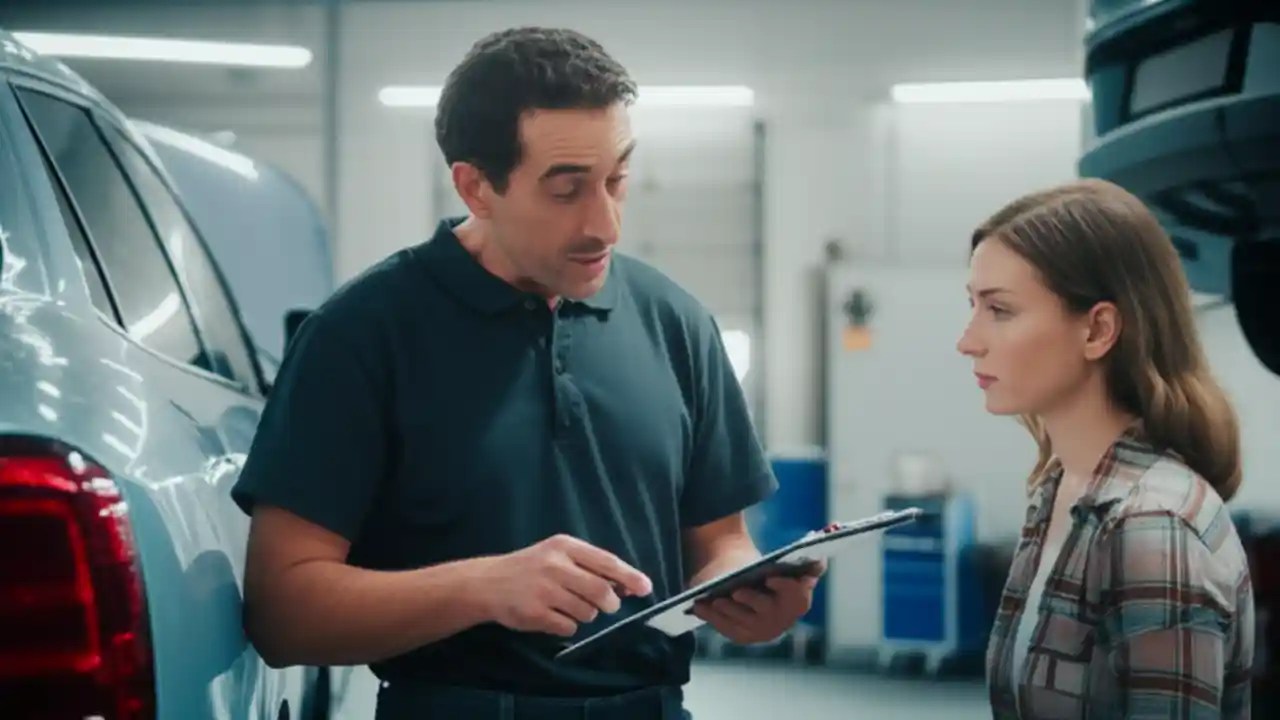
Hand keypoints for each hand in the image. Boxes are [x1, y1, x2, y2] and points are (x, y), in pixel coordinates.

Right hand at [477, 534, 652, 637]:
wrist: (486, 583)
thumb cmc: (530, 567)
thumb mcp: (557, 555)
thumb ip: (589, 566)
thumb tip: (627, 585)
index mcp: (564, 546)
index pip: (606, 562)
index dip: (629, 576)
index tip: (646, 588)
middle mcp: (555, 565)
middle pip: (601, 591)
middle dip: (610, 603)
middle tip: (606, 606)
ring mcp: (544, 590)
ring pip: (587, 612)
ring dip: (585, 615)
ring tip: (567, 606)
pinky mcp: (535, 613)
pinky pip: (569, 627)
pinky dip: (567, 626)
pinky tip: (553, 616)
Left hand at [692, 561, 824, 644]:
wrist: (747, 580)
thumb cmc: (766, 570)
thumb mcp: (785, 563)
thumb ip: (806, 564)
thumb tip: (820, 560)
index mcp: (798, 599)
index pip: (797, 596)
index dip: (785, 587)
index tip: (771, 578)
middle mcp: (783, 619)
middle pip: (767, 612)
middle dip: (752, 601)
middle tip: (736, 591)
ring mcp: (763, 630)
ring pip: (744, 623)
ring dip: (729, 612)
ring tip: (715, 600)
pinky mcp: (743, 636)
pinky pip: (727, 629)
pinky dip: (712, 618)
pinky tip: (699, 607)